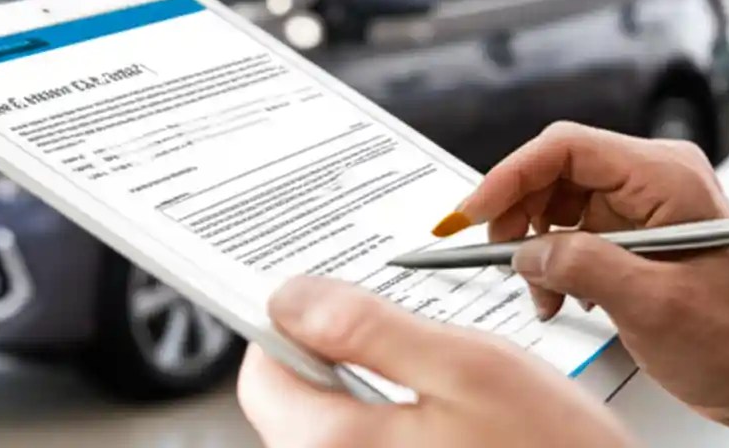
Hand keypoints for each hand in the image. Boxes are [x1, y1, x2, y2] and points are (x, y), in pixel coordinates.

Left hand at [238, 276, 636, 447]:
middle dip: (335, 358)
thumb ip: (365, 328)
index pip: (262, 376)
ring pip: (337, 429)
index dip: (288, 327)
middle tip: (401, 341)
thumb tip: (291, 298)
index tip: (320, 302)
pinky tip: (447, 422)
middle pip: (295, 405)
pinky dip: (394, 426)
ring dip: (369, 392)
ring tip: (437, 384)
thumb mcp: (466, 366)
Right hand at [433, 122, 728, 439]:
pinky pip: (572, 233)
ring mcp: (641, 208)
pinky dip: (552, 263)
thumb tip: (525, 251)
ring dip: (535, 247)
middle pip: (555, 172)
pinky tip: (558, 295)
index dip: (511, 174)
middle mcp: (651, 181)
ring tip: (541, 291)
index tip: (475, 211)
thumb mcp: (651, 303)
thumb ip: (581, 266)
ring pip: (556, 204)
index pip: (567, 148)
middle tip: (502, 257)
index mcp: (664, 177)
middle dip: (520, 216)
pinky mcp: (632, 236)